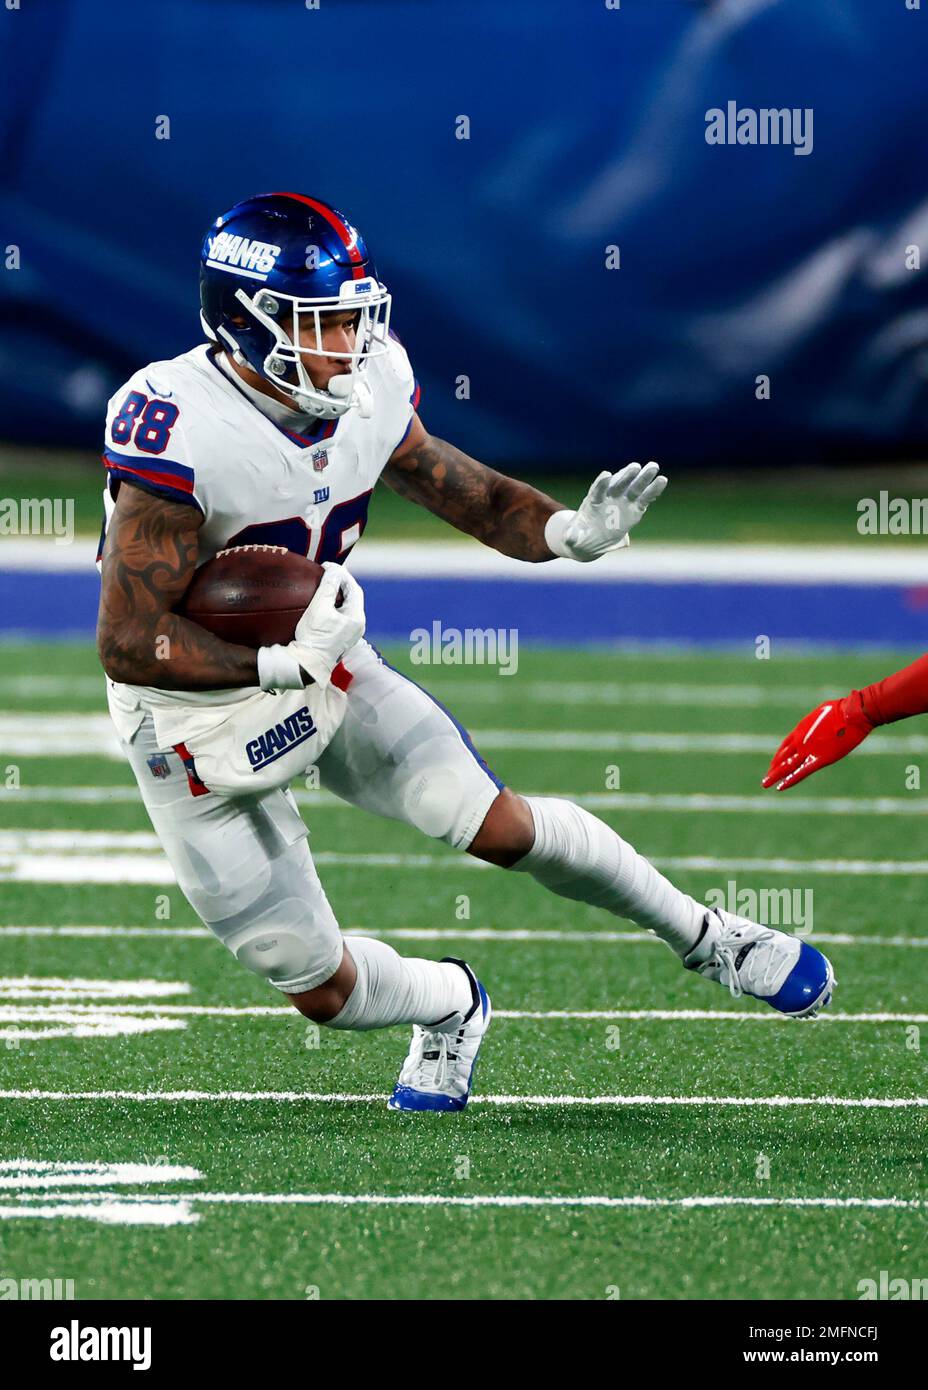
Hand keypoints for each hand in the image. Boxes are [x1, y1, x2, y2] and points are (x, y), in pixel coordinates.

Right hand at [258, 562, 364, 691]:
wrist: (305, 664)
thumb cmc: (313, 636)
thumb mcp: (319, 607)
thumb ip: (328, 586)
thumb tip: (334, 569)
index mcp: (357, 618)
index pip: (354, 589)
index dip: (343, 575)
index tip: (328, 566)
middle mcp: (357, 627)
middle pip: (352, 597)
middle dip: (340, 583)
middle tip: (326, 573)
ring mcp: (349, 634)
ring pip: (346, 607)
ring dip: (336, 594)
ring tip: (322, 584)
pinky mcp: (340, 638)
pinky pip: (340, 616)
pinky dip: (332, 605)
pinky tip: (320, 602)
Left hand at [546, 462, 668, 561]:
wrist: (593, 538)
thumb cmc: (581, 535)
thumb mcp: (574, 538)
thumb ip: (573, 535)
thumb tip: (569, 537)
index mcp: (593, 502)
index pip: (597, 490)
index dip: (601, 483)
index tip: (607, 475)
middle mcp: (609, 497)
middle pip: (618, 484)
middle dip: (626, 476)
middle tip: (635, 466)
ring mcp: (623, 502)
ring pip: (634, 488)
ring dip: (643, 478)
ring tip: (654, 467)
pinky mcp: (634, 508)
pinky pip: (644, 498)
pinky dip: (652, 491)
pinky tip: (662, 481)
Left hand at [762, 691, 873, 790]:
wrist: (850, 713)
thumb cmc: (842, 709)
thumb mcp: (823, 714)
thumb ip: (818, 723)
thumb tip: (821, 723)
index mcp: (801, 730)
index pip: (785, 746)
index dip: (778, 756)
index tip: (773, 764)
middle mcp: (800, 741)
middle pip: (782, 758)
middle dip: (774, 769)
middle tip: (766, 779)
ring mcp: (808, 750)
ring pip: (787, 766)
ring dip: (776, 776)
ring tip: (766, 784)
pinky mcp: (819, 759)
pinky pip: (801, 772)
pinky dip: (790, 780)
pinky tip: (781, 787)